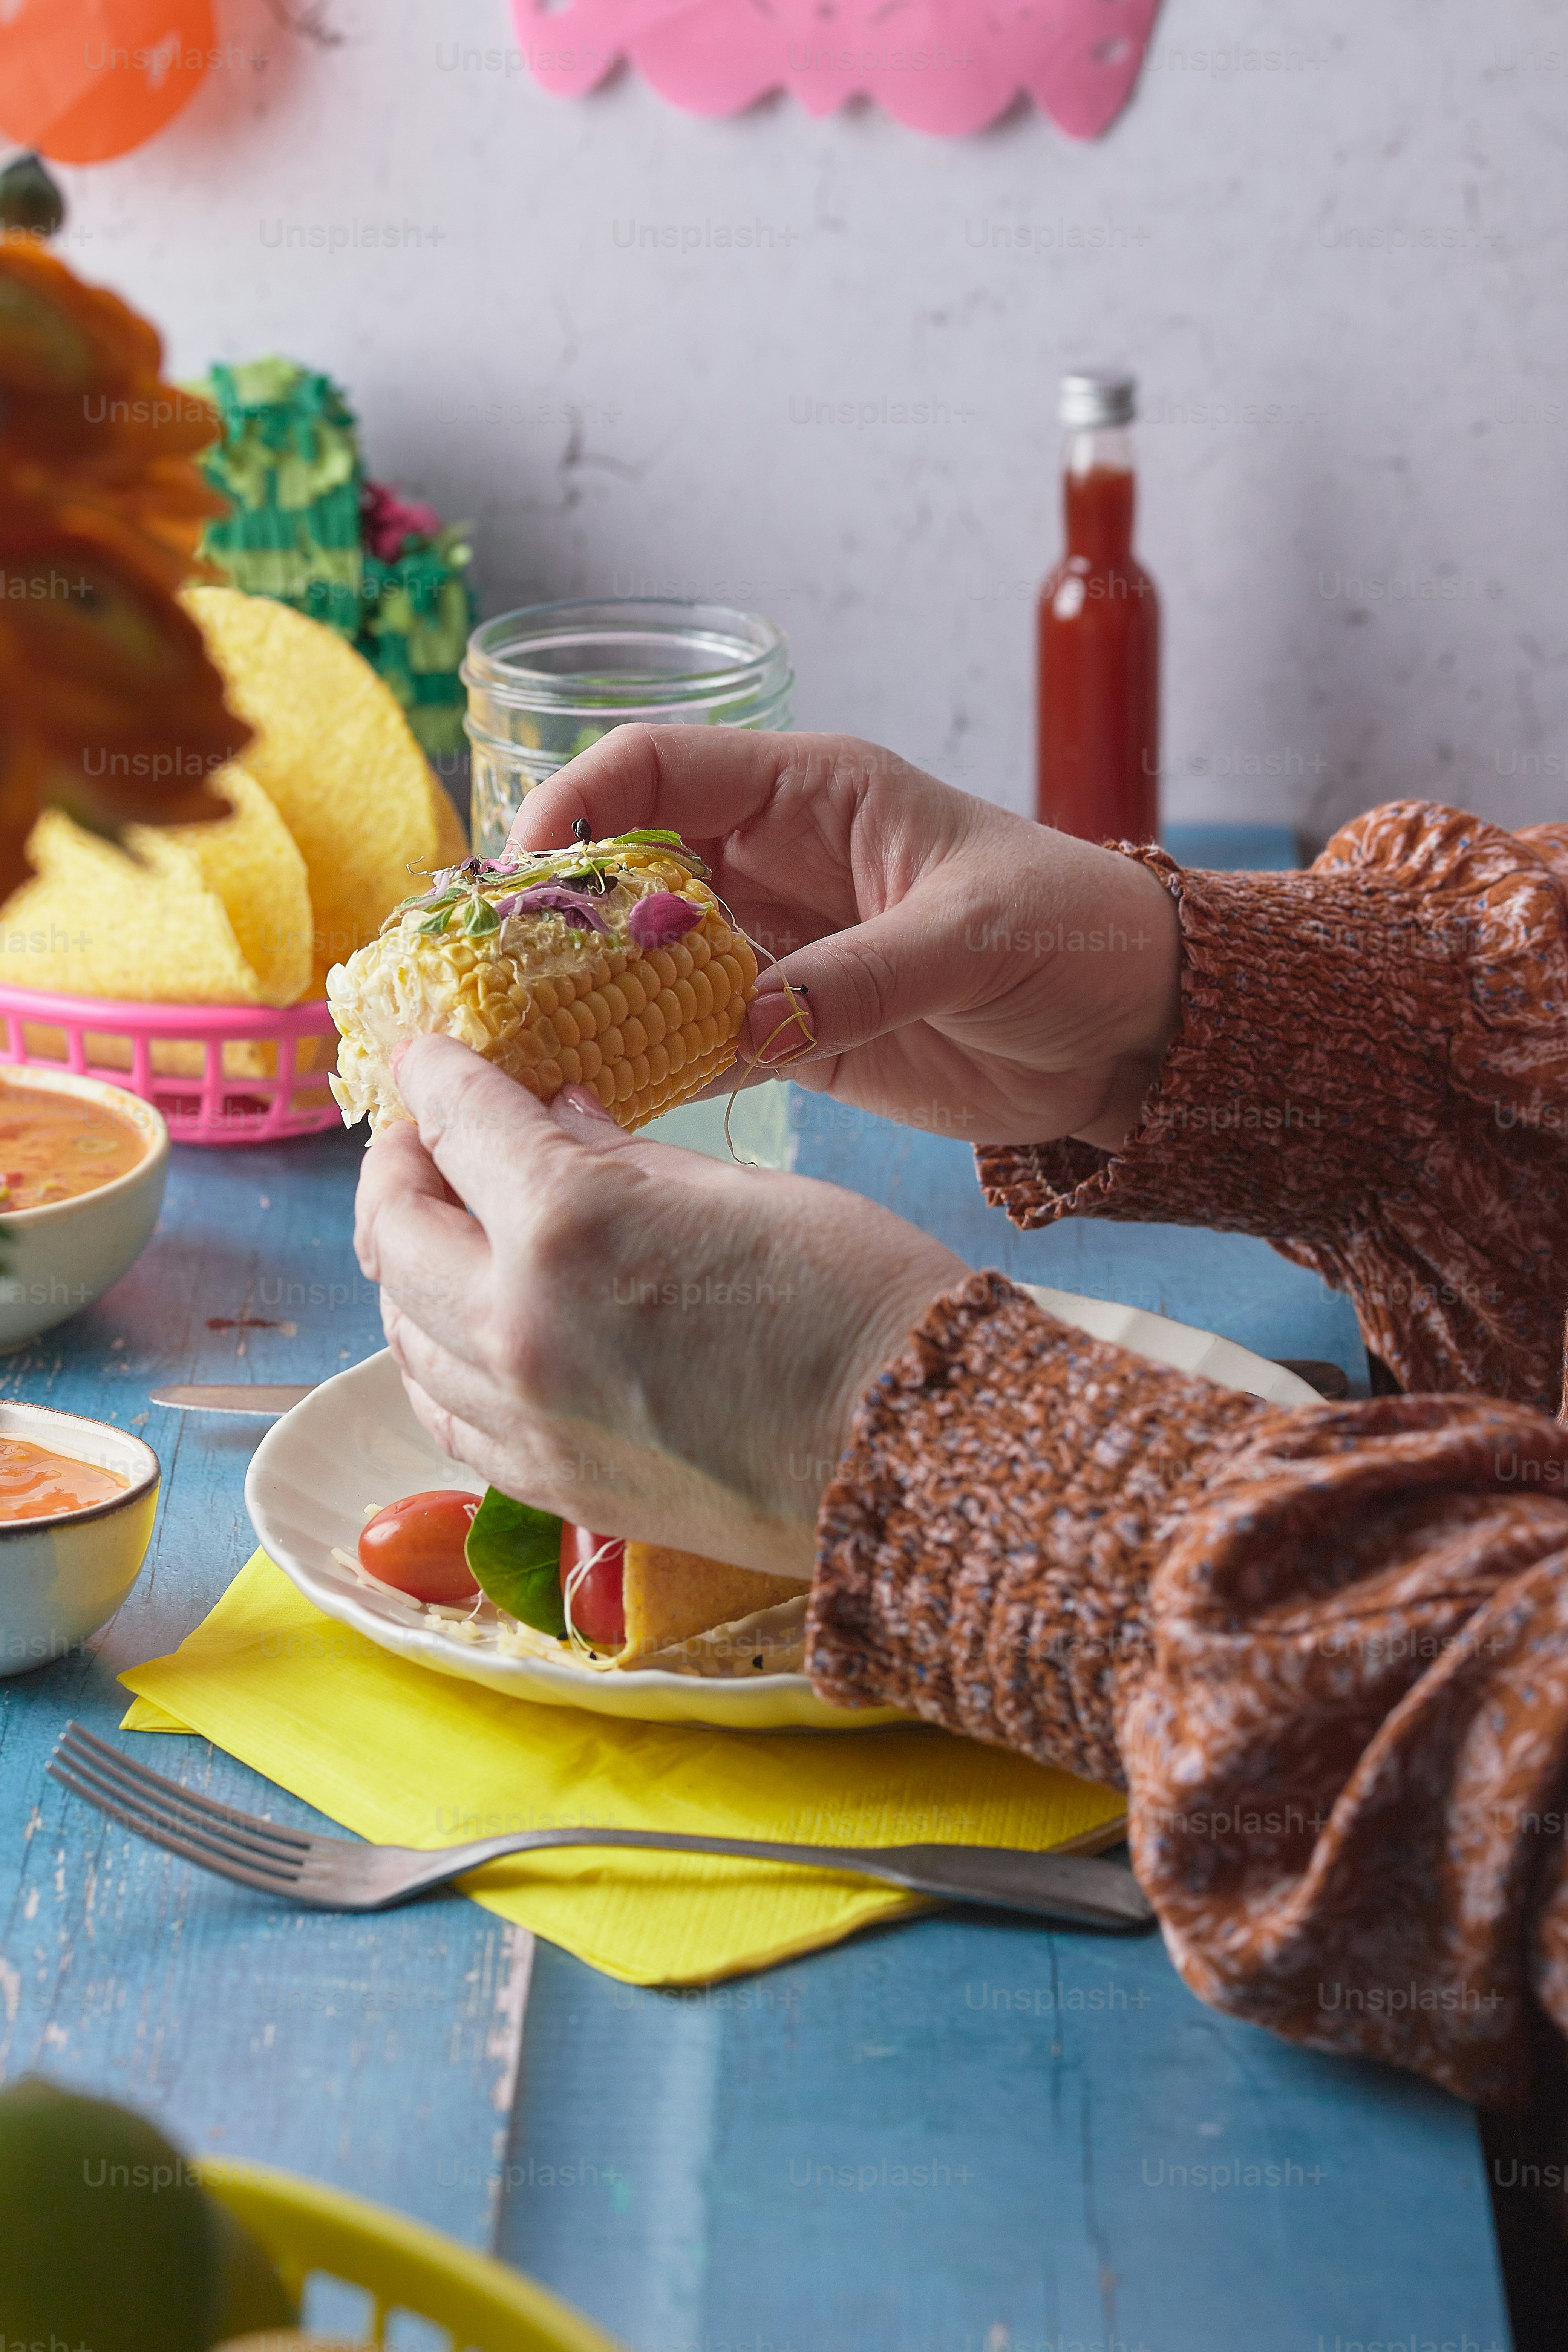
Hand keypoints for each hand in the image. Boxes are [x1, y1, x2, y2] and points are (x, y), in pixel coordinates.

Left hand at [353, 1033, 968, 1574]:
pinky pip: (444, 1414)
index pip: (456, 1121)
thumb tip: (554, 1118)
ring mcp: (526, 1419)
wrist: (915, 1449)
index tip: (427, 1054)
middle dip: (400, 1166)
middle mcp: (519, 1324)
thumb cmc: (855, 1297)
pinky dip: (436, 1358)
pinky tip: (465, 1329)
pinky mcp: (551, 1485)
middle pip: (392, 1228)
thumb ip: (618, 1155)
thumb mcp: (736, 1188)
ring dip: (411, 1264)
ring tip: (447, 1230)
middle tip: (430, 1141)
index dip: (435, 1071)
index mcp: (568, 1222)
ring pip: (403, 1327)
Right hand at [507, 726, 1180, 1148]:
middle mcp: (771, 864)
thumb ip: (858, 976)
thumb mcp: (973, 938)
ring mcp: (772, 949)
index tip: (527, 870)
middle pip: (624, 866)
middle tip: (498, 978)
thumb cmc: (1073, 936)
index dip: (577, 805)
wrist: (1138, 1030)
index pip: (656, 767)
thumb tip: (745, 1020)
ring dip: (586, 996)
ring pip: (642, 959)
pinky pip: (690, 1038)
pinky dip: (645, 1064)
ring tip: (523, 1045)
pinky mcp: (788, 1031)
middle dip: (558, 913)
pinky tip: (601, 1095)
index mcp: (809, 794)